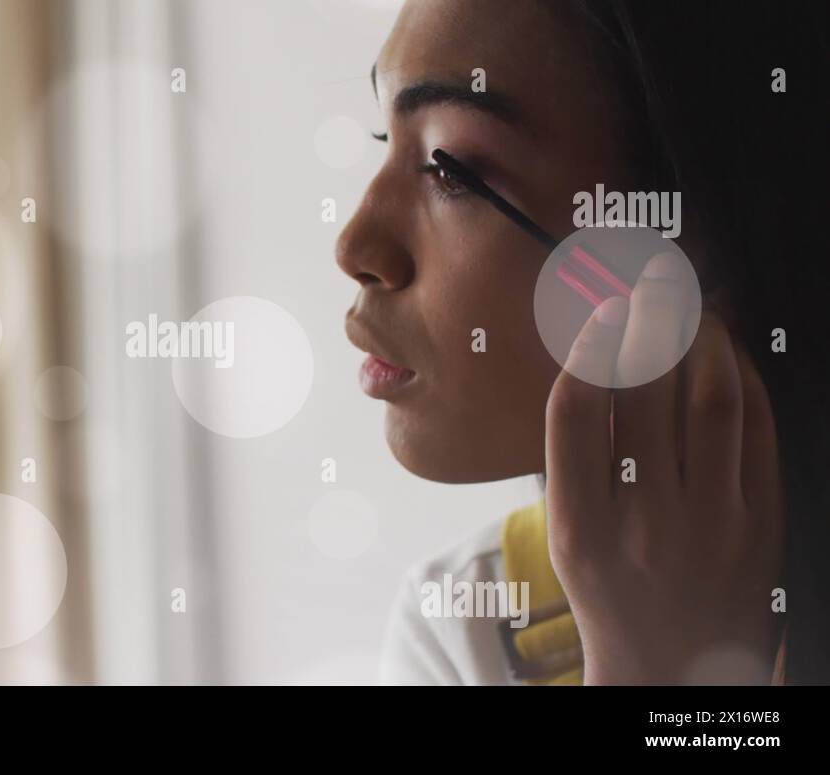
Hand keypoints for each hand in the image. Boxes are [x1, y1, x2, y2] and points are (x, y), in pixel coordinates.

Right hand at [544, 253, 784, 684]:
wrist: (673, 664)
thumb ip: (577, 455)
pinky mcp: (763, 524)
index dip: (589, 348)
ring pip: (712, 401)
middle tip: (652, 277)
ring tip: (694, 304)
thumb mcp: (572, 532)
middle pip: (647, 393)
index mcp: (581, 525)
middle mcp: (645, 521)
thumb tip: (598, 357)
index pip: (577, 414)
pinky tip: (730, 353)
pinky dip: (745, 377)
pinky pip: (757, 431)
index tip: (601, 309)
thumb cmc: (611, 587)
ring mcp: (711, 523)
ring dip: (704, 337)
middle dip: (650, 319)